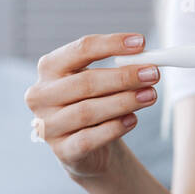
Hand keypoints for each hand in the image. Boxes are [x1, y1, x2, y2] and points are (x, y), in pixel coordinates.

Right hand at [24, 33, 160, 178]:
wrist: (90, 146)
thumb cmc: (96, 103)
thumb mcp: (104, 81)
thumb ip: (121, 68)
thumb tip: (148, 61)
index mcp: (50, 68)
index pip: (80, 49)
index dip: (112, 44)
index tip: (142, 42)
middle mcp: (41, 95)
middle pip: (85, 82)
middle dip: (124, 77)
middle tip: (153, 74)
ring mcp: (47, 124)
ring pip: (87, 111)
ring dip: (124, 102)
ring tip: (150, 95)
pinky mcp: (61, 150)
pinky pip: (88, 139)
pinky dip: (114, 128)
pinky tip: (132, 120)